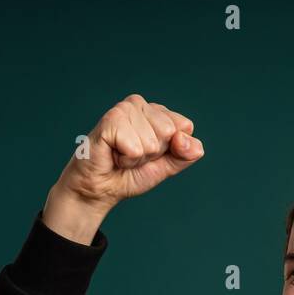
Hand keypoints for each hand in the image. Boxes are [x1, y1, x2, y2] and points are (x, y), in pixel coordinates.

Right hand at [43, 94, 204, 242]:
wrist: (100, 189)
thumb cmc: (130, 174)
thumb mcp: (166, 166)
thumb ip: (185, 155)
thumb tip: (193, 144)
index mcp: (156, 111)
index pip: (185, 127)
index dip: (171, 149)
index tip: (150, 155)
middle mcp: (140, 104)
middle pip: (170, 133)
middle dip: (153, 154)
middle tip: (133, 156)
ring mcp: (124, 109)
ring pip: (152, 142)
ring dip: (137, 158)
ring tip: (121, 156)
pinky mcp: (111, 120)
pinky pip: (135, 148)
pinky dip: (126, 160)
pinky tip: (113, 155)